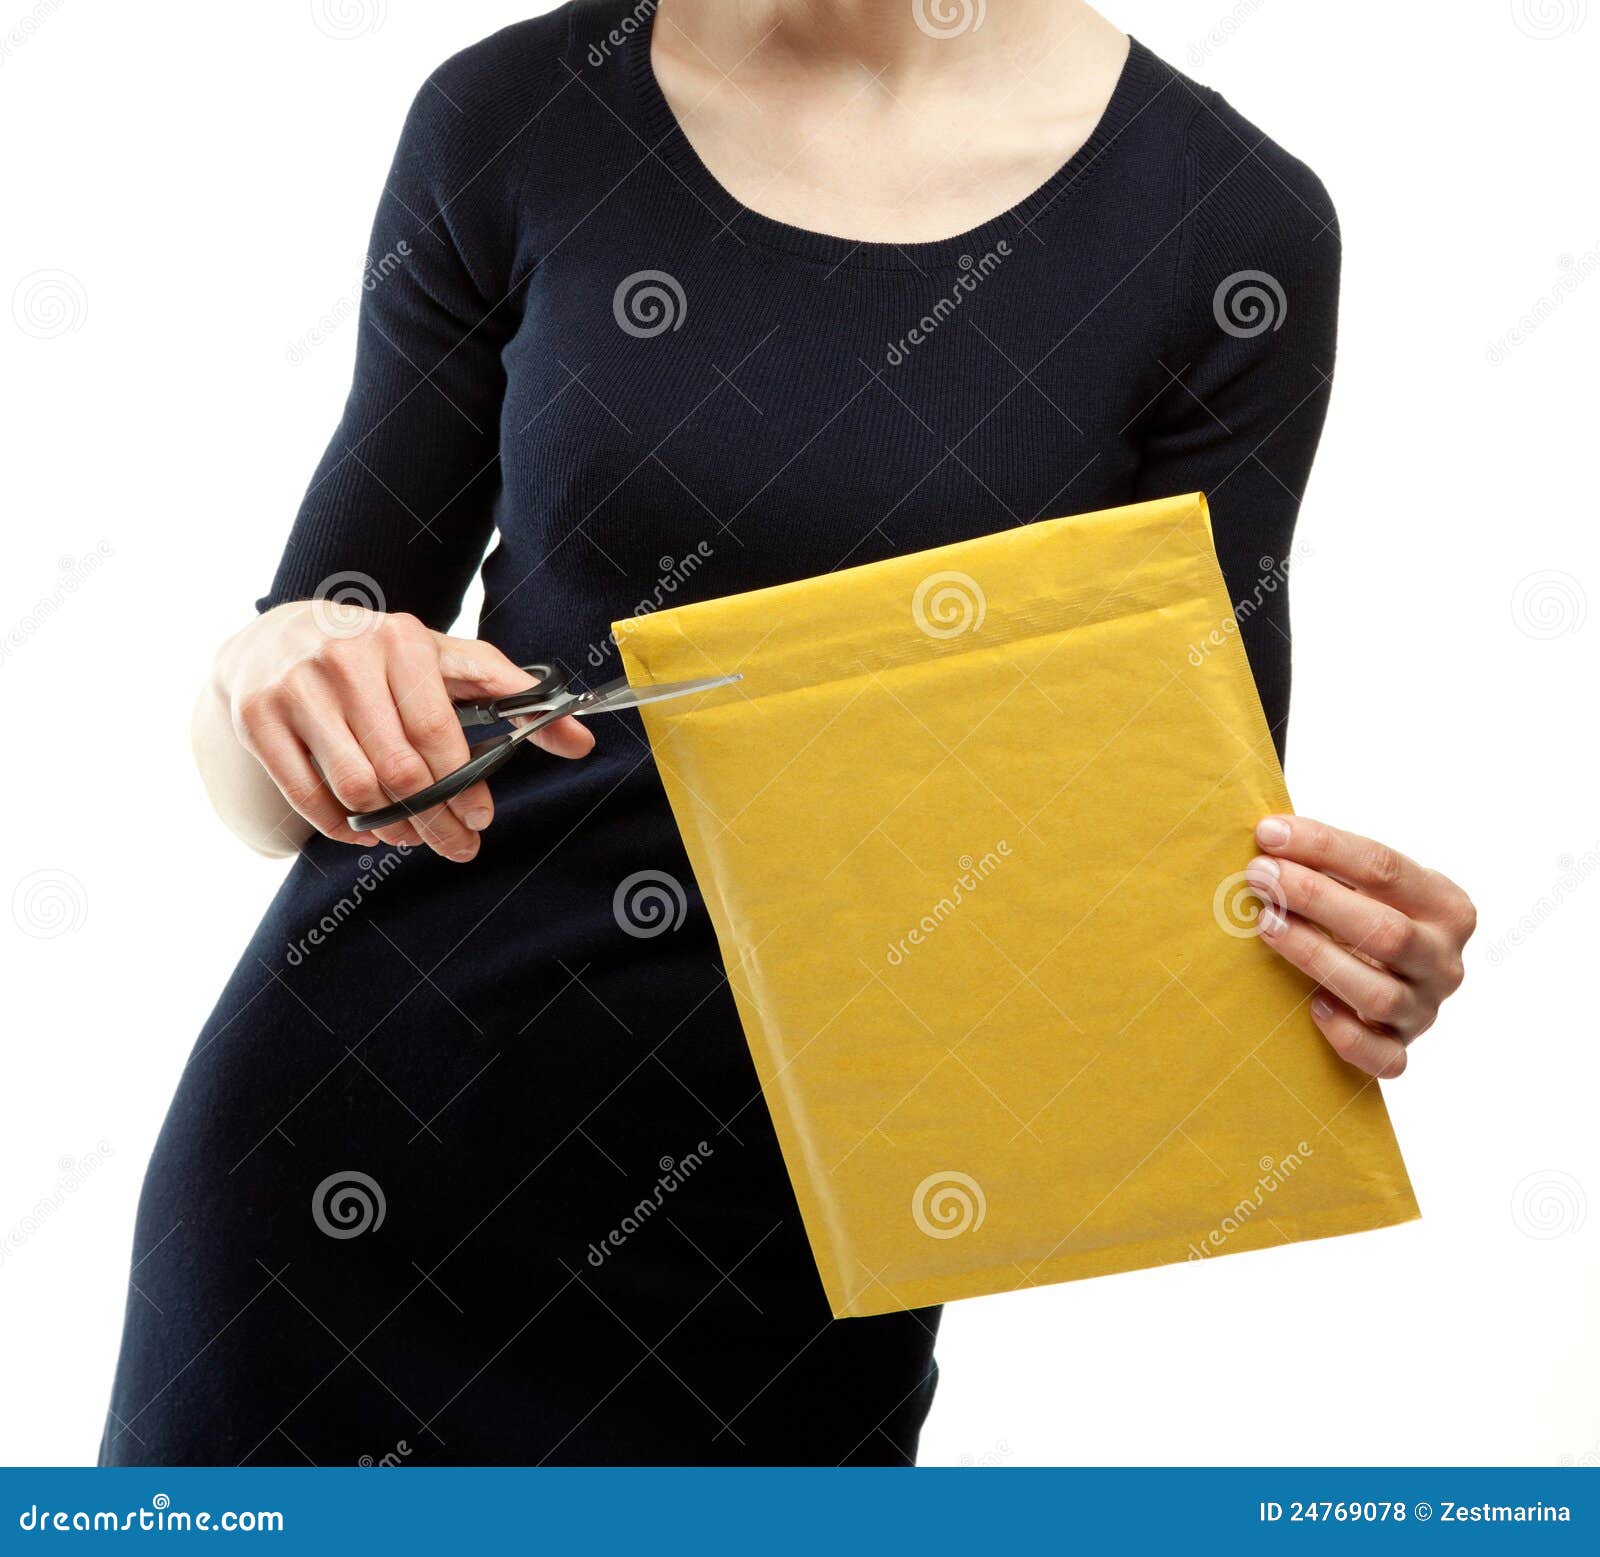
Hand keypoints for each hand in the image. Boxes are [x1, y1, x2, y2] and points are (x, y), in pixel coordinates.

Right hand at [219, 601, 593, 860]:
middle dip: (436, 821)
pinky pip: (308, 796)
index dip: (464, 785)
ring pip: (355, 789)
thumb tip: (581, 740)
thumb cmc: (380, 655)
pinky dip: (343, 827)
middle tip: (457, 844)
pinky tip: (368, 831)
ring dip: (393, 828)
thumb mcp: (445, 661)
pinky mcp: (257, 718)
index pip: (439, 731)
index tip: (481, 819)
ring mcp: (296, 688)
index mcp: (402, 640)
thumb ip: (512, 694)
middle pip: (400, 770)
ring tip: (412, 836)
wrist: (281, 634)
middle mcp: (345, 659)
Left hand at [1244, 815, 1474, 1078]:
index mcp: (1446, 906)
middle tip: (1259, 876)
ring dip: (1315, 955)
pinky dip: (1347, 1036)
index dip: (1323, 847)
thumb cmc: (1369, 914)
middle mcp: (1444, 960)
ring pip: (1377, 993)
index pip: (1384, 868)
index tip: (1267, 834)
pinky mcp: (1402, 1049)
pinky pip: (1382, 1057)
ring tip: (1265, 924)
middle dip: (1315, 897)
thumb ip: (1330, 861)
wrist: (1392, 975)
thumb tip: (1268, 836)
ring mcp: (1426, 1009)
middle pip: (1385, 931)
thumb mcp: (1367, 882)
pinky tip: (1311, 1006)